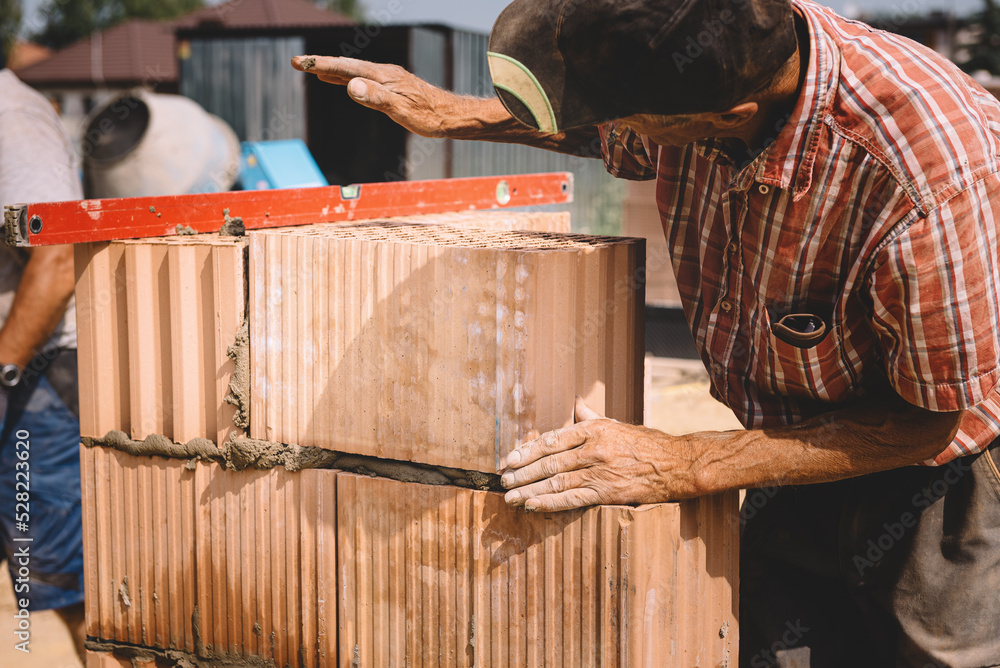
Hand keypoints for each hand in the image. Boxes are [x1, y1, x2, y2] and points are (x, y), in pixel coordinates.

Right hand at [291, 55, 457, 137]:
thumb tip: (350, 85)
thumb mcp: (400, 110)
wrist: (451, 117)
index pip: (346, 68)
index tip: (300, 62)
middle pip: (347, 66)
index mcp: (383, 76)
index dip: (321, 65)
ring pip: (355, 71)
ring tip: (315, 70)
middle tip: (298, 63)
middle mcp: (384, 72)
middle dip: (322, 64)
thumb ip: (375, 97)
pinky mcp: (394, 86)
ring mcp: (389, 78)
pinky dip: (349, 78)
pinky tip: (345, 83)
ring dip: (334, 70)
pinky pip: (365, 78)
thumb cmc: (428, 117)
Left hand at [500, 397, 701, 511]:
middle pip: (548, 462)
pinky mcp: (607, 492)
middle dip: (522, 473)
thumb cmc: (645, 443)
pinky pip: (572, 498)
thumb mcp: (617, 425)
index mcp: (592, 430)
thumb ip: (591, 418)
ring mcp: (599, 471)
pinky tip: (533, 505)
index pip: (551, 440)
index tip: (510, 459)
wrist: (676, 464)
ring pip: (555, 481)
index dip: (527, 451)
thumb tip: (577, 404)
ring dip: (529, 490)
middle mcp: (592, 449)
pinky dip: (550, 502)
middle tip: (503, 481)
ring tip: (510, 497)